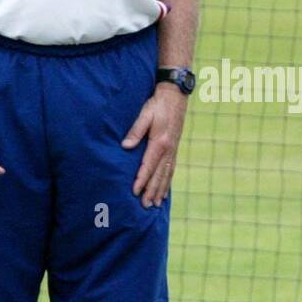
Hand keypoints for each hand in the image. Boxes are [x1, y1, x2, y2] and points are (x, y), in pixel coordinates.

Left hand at [122, 84, 187, 206]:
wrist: (175, 96)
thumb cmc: (157, 104)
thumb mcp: (145, 114)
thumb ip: (136, 130)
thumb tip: (125, 146)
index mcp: (160, 142)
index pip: (148, 165)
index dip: (141, 180)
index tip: (134, 192)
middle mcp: (168, 149)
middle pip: (159, 175)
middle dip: (151, 191)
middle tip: (145, 205)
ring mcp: (173, 150)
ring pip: (166, 175)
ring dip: (160, 190)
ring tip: (154, 204)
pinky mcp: (175, 149)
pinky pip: (171, 170)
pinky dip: (167, 182)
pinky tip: (164, 191)